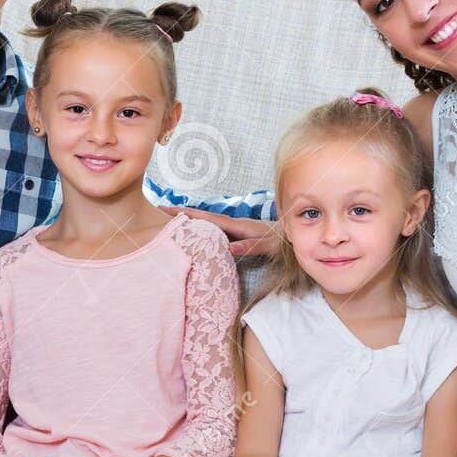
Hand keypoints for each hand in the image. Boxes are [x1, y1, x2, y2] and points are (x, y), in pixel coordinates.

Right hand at [159, 206, 275, 258]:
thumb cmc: (284, 244)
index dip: (187, 214)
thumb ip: (250, 247)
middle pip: (203, 217)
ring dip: (191, 222)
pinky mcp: (238, 235)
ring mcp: (236, 229)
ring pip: (208, 224)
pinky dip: (202, 230)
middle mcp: (234, 224)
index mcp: (237, 225)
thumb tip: (228, 247)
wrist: (296, 239)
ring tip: (171, 222)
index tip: (167, 209)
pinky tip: (196, 235)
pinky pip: (215, 232)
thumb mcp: (269, 247)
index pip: (208, 218)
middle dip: (182, 214)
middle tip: (160, 212)